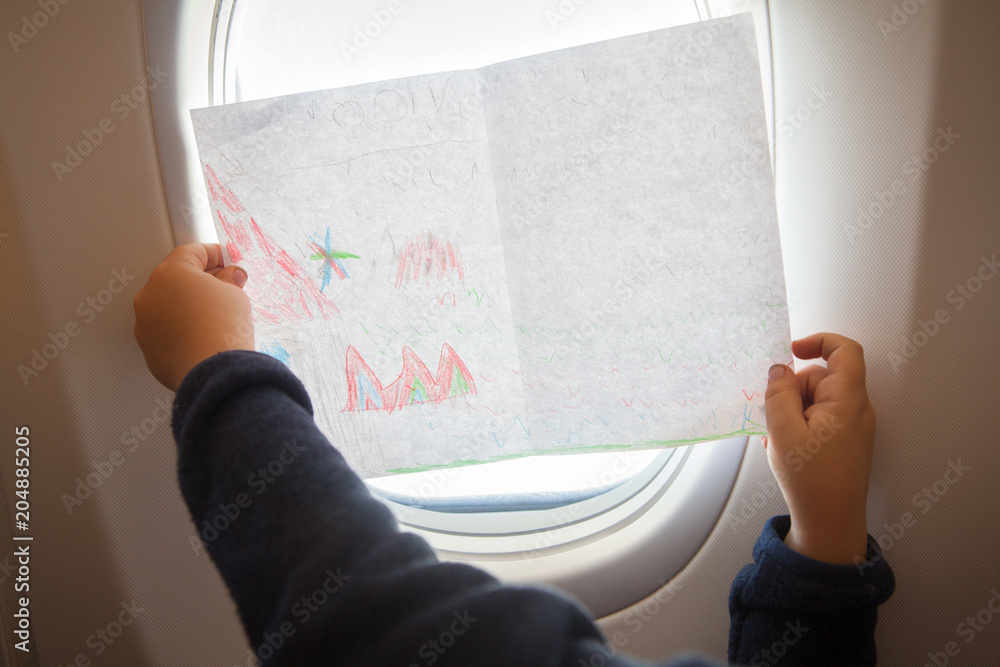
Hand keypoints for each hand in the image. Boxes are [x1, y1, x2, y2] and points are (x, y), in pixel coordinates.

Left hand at [133, 243, 253, 390]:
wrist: (214, 373)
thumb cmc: (223, 330)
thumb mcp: (236, 295)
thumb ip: (229, 279)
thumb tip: (230, 276)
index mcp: (171, 273)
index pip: (192, 252)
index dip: (214, 254)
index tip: (227, 261)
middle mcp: (150, 295)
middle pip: (176, 278)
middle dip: (199, 280)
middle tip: (224, 288)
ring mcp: (145, 323)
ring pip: (167, 305)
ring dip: (187, 305)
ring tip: (213, 317)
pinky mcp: (147, 347)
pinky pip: (165, 330)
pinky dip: (180, 328)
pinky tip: (201, 336)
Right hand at [762, 333, 876, 564]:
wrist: (831, 523)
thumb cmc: (812, 481)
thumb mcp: (783, 431)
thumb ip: (778, 393)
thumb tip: (779, 370)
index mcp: (847, 400)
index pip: (845, 350)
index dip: (819, 341)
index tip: (791, 351)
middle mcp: (857, 408)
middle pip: (821, 377)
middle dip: (792, 390)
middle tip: (773, 417)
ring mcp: (853, 425)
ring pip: (816, 399)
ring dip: (792, 411)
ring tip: (778, 440)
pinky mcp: (846, 440)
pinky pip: (820, 418)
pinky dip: (800, 425)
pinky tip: (787, 448)